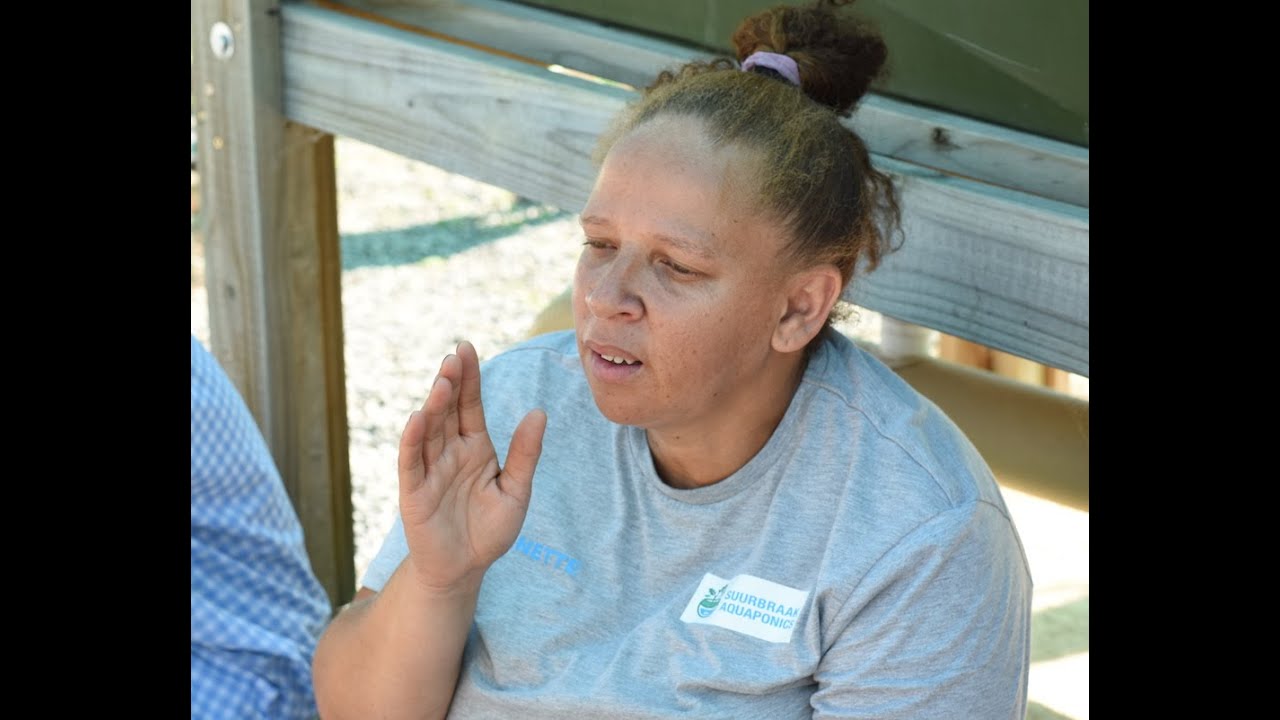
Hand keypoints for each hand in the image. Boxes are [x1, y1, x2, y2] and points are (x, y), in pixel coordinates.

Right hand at [397, 341, 546, 592]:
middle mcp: (449, 452)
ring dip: (434, 405)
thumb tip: (539, 412)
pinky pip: (412, 462)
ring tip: (443, 381)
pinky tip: (418, 418)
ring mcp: (429, 470)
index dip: (469, 378)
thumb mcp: (516, 490)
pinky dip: (413, 440)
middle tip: (456, 356)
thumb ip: (525, 453)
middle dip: (451, 383)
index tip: (467, 347)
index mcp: (475, 447)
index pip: (470, 405)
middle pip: (448, 411)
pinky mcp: (414, 492)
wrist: (465, 569)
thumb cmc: (489, 531)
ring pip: (429, 430)